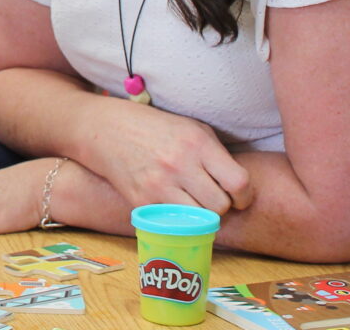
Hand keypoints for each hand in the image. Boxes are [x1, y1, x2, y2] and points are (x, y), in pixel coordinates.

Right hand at [84, 98, 253, 213]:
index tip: (240, 197)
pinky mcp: (141, 201)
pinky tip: (173, 204)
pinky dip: (177, 218)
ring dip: (200, 216)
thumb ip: (216, 154)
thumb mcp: (190, 127)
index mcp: (196, 142)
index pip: (238, 182)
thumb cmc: (154, 127)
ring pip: (198, 220)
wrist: (104, 129)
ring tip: (194, 203)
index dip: (245, 196)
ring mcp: (158, 185)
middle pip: (220, 206)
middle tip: (214, 199)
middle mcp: (179, 164)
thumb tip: (240, 185)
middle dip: (221, 206)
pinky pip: (173, 222)